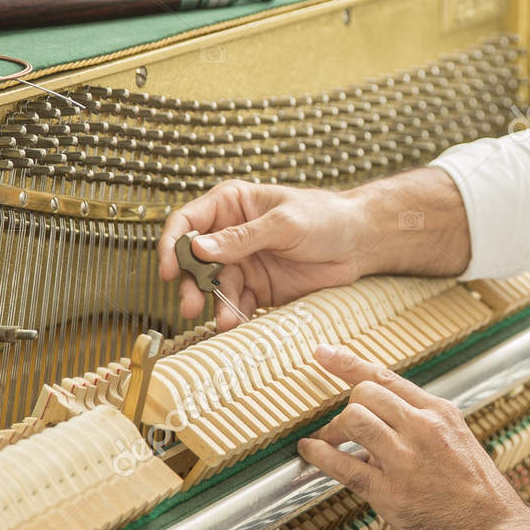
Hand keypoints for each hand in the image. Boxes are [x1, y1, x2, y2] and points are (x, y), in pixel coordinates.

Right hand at [158, 181, 370, 327]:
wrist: (361, 242)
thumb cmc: (326, 217)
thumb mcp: (284, 223)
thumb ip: (243, 237)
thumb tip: (199, 248)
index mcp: (232, 205)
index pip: (188, 222)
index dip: (173, 245)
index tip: (168, 269)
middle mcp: (231, 234)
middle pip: (195, 261)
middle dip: (190, 284)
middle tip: (191, 306)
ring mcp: (244, 263)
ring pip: (215, 287)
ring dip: (215, 305)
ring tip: (225, 321)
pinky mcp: (259, 288)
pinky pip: (239, 304)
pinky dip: (236, 315)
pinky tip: (238, 324)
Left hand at [297, 345, 529, 529]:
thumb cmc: (482, 496)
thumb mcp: (460, 444)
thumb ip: (424, 430)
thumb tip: (384, 427)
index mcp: (440, 414)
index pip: (385, 377)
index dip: (347, 363)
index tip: (323, 353)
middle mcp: (423, 429)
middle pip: (364, 394)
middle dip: (343, 407)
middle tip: (336, 428)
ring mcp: (406, 460)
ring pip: (352, 420)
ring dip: (331, 430)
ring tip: (327, 443)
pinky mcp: (390, 494)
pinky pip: (342, 465)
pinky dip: (318, 455)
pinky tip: (310, 454)